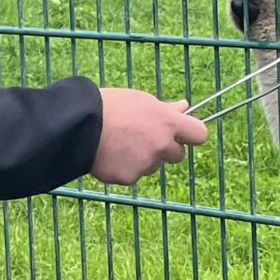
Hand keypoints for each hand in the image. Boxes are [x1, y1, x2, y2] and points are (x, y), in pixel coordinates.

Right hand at [90, 91, 207, 185]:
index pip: (199, 134)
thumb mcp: (141, 101)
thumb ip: (165, 110)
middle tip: (142, 137)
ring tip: (118, 142)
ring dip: (142, 158)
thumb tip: (185, 106)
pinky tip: (109, 154)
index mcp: (168, 123)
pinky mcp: (129, 178)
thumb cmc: (111, 106)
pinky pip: (132, 175)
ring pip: (152, 165)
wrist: (80, 124)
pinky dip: (123, 168)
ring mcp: (146, 164)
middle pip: (177, 155)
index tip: (182, 133)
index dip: (191, 134)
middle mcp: (161, 146)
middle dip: (165, 149)